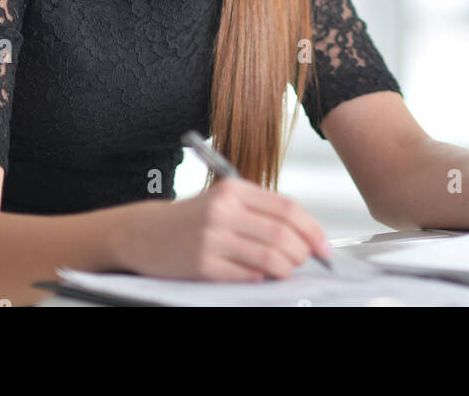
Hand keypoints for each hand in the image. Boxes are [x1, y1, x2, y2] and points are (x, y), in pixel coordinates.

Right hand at [114, 176, 333, 280]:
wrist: (144, 232)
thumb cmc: (192, 218)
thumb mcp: (225, 200)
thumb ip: (261, 212)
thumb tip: (304, 235)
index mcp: (233, 190)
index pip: (287, 209)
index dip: (312, 230)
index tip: (324, 247)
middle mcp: (223, 211)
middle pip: (282, 235)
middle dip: (302, 253)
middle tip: (305, 260)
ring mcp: (212, 239)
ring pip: (269, 258)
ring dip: (286, 269)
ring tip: (285, 270)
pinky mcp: (202, 265)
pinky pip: (247, 275)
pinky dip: (262, 278)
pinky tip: (261, 275)